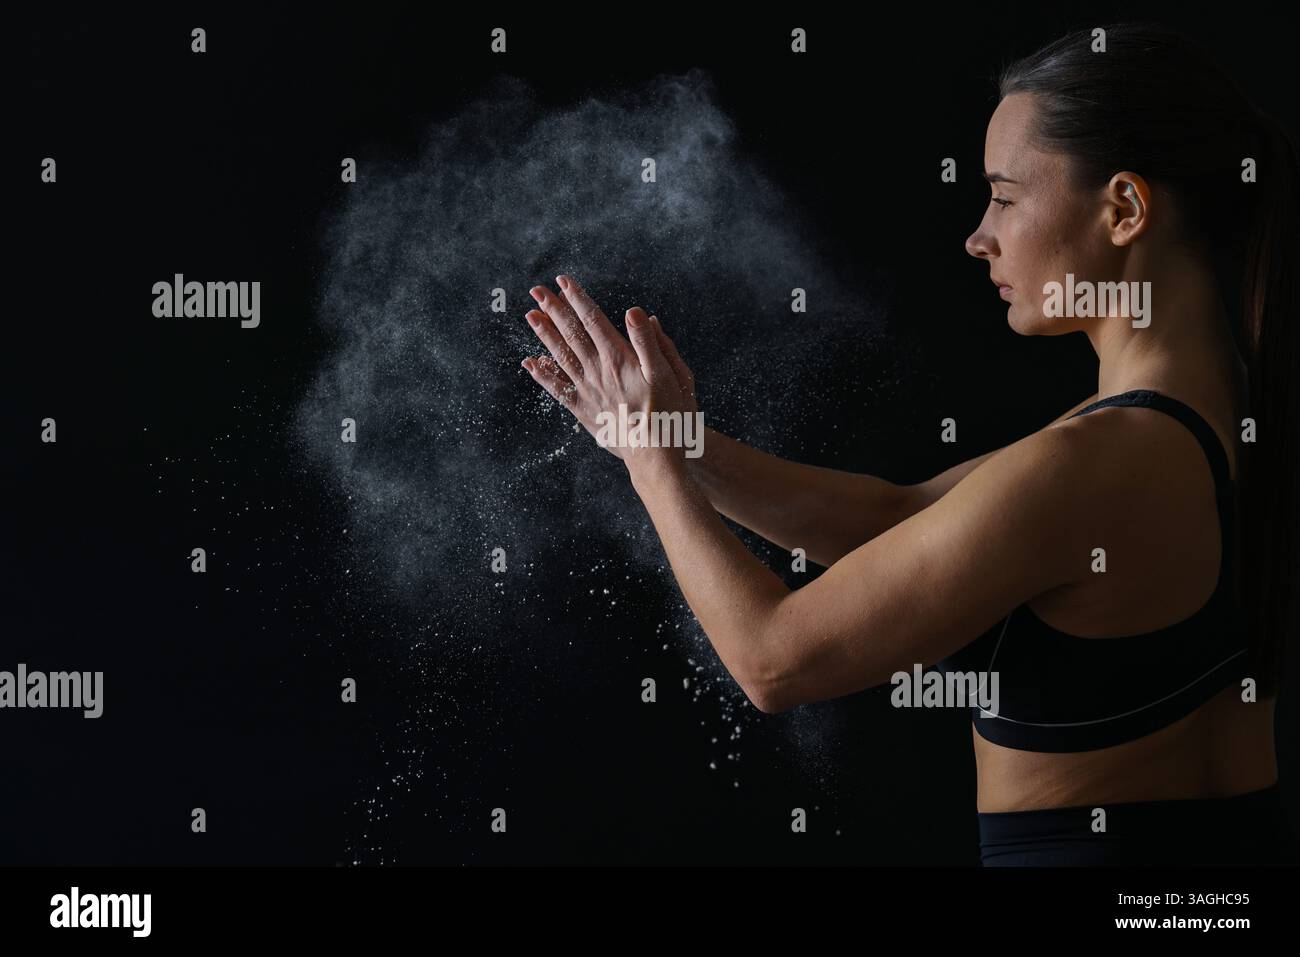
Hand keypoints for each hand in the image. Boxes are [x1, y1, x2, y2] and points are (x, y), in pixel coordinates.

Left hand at [521, 274, 697, 475]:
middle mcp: (598, 372)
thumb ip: (650, 343)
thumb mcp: (672, 375)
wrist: (655, 457)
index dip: (578, 299)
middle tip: (537, 291)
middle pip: (572, 334)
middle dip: (554, 310)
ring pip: (561, 357)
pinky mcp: (584, 411)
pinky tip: (530, 363)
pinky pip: (558, 390)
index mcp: (620, 359)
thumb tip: (636, 313)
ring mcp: (588, 392)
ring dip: (545, 335)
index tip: (563, 282)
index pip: (594, 321)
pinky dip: (542, 375)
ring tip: (530, 316)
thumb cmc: (670, 415)